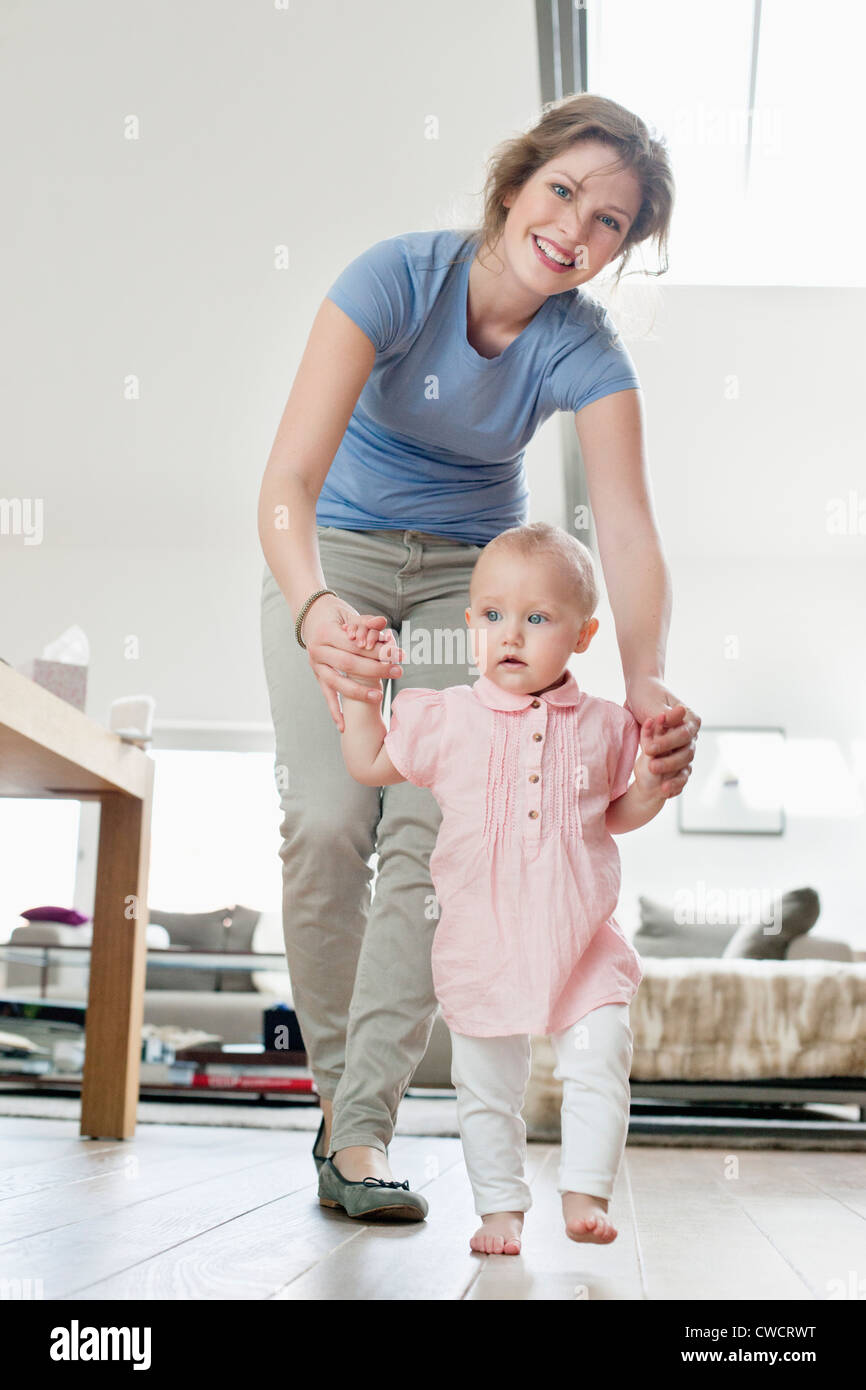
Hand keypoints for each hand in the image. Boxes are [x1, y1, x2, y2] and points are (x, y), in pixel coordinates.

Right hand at [301, 596, 404, 731]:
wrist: (312, 618)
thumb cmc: (337, 616)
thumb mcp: (351, 615)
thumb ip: (367, 621)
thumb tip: (383, 622)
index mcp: (325, 633)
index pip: (355, 645)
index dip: (376, 651)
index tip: (398, 655)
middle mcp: (317, 650)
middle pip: (348, 664)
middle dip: (375, 669)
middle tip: (398, 672)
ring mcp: (316, 666)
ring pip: (337, 683)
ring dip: (359, 692)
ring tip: (380, 697)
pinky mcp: (318, 677)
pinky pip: (327, 696)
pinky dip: (334, 712)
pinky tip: (343, 726)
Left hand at [624, 675, 700, 797]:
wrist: (641, 695)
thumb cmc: (646, 696)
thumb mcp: (652, 703)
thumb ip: (664, 716)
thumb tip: (677, 714)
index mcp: (690, 718)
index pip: (683, 734)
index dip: (667, 743)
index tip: (649, 748)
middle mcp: (691, 734)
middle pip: (685, 753)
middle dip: (668, 762)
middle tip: (651, 766)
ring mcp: (686, 748)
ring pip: (684, 765)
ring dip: (671, 774)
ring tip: (658, 784)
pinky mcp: (677, 759)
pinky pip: (681, 775)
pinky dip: (675, 784)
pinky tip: (665, 792)